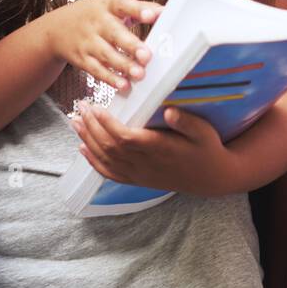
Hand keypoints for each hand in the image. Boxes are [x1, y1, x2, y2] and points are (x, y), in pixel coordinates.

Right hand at [46, 0, 162, 90]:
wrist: (56, 30)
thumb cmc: (93, 16)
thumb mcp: (111, 6)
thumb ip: (139, 8)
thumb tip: (165, 12)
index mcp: (107, 5)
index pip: (123, 4)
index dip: (138, 10)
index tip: (151, 15)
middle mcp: (97, 23)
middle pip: (114, 33)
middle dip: (131, 45)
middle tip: (147, 55)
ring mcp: (88, 42)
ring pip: (106, 54)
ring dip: (123, 65)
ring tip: (139, 74)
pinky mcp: (82, 59)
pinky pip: (96, 70)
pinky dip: (109, 78)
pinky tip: (123, 85)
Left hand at [71, 103, 237, 195]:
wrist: (211, 178)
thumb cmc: (207, 149)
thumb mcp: (205, 132)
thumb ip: (187, 122)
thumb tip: (170, 111)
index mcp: (160, 149)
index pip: (125, 137)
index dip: (107, 123)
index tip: (96, 107)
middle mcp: (146, 164)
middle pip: (110, 147)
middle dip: (92, 127)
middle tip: (81, 107)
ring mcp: (140, 174)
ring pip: (106, 159)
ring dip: (88, 140)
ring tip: (76, 122)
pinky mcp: (138, 180)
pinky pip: (110, 174)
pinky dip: (93, 162)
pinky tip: (82, 149)